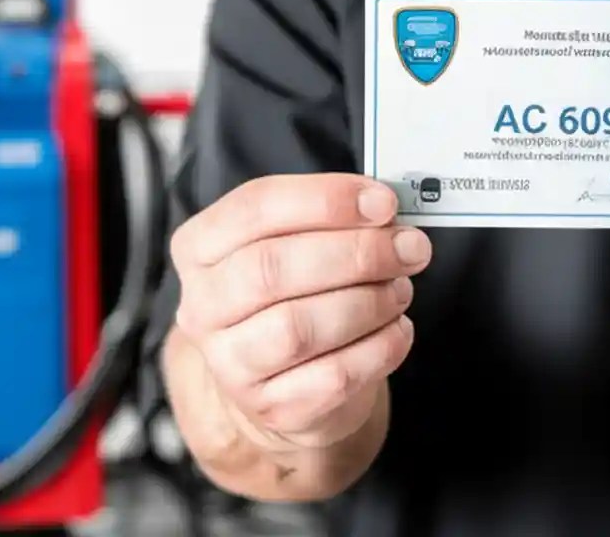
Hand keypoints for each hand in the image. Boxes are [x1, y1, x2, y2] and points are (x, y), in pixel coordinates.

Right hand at [170, 173, 429, 452]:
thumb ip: (329, 219)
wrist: (281, 381)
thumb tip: (384, 208)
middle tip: (409, 248)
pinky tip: (398, 329)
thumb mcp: (296, 244)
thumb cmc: (292, 295)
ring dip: (367, 302)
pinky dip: (379, 347)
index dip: (324, 201)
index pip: (254, 209)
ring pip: (298, 327)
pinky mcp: (272, 408)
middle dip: (355, 253)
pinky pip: (333, 376)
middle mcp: (203, 307)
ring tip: (400, 290)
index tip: (382, 203)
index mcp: (200, 248)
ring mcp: (231, 365)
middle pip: (272, 269)